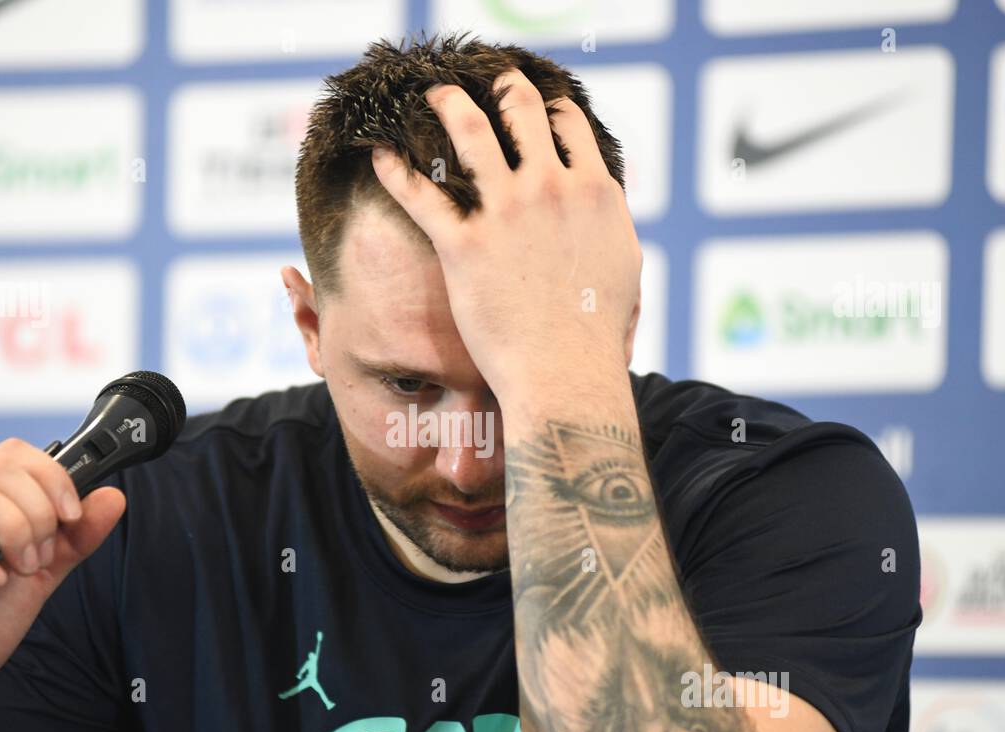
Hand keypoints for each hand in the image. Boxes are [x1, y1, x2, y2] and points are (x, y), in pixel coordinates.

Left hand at [370, 68, 641, 400]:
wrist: (566, 375)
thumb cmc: (598, 334)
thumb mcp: (623, 267)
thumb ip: (608, 225)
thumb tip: (602, 211)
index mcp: (593, 191)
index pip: (568, 125)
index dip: (547, 106)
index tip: (532, 103)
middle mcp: (551, 188)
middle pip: (522, 111)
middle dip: (501, 88)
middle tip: (484, 82)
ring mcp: (506, 213)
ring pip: (470, 132)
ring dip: (448, 105)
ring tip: (432, 97)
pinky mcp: (464, 245)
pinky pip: (420, 194)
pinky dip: (396, 169)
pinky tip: (381, 154)